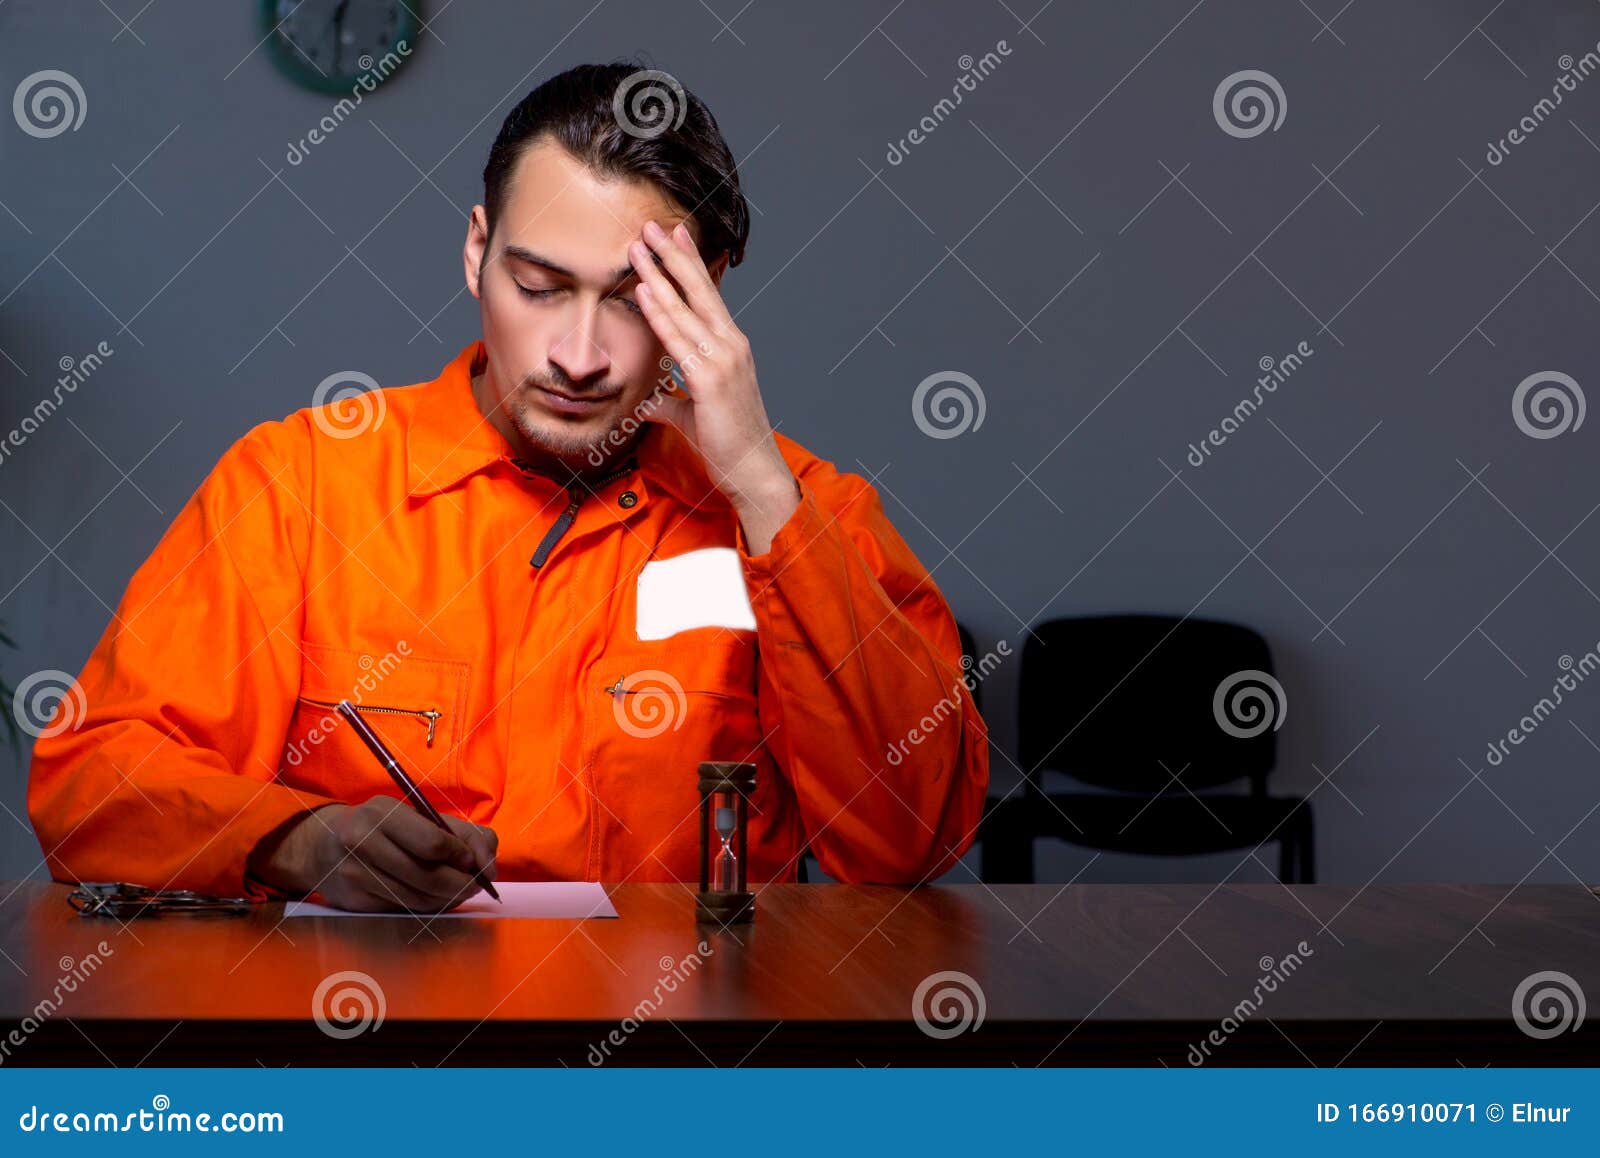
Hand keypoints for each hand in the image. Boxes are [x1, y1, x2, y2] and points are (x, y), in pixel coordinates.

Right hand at [249, 797, 497, 912]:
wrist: (322, 845)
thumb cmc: (384, 827)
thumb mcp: (419, 816)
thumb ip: (462, 833)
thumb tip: (489, 866)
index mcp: (383, 814)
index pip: (433, 844)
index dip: (463, 857)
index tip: (475, 862)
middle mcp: (363, 843)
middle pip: (428, 876)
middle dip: (462, 884)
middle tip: (475, 884)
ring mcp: (355, 875)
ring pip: (418, 899)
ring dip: (447, 899)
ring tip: (458, 890)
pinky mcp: (354, 901)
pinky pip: (403, 910)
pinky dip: (427, 907)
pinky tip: (433, 898)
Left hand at [631, 219, 799, 551]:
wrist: (753, 472)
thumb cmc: (728, 445)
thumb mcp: (694, 416)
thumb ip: (672, 402)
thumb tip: (651, 402)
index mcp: (730, 348)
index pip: (707, 296)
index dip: (689, 264)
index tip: (673, 236)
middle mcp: (730, 345)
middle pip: (698, 289)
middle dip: (673, 254)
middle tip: (652, 223)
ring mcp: (723, 359)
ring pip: (685, 308)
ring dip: (659, 275)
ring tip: (638, 247)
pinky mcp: (711, 379)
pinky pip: (679, 339)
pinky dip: (661, 313)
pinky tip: (645, 291)